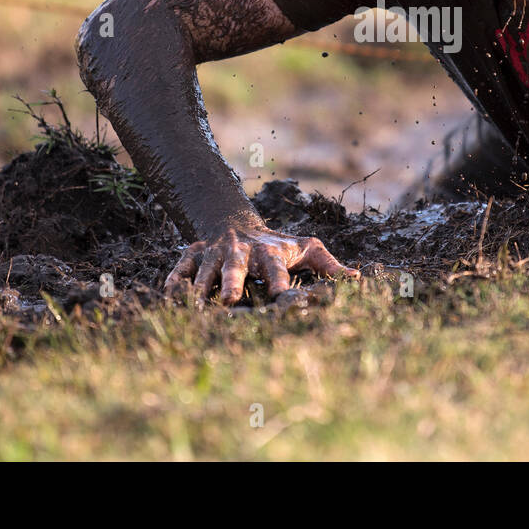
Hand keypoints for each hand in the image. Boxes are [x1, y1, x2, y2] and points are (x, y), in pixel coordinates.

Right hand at [163, 214, 359, 304]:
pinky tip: (169, 294)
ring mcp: (215, 252)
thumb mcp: (305, 248)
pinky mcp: (193, 253)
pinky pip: (181, 266)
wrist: (236, 222)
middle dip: (233, 282)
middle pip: (236, 266)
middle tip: (230, 300)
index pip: (275, 267)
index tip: (281, 296)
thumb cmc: (277, 244)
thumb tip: (359, 280)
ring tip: (196, 306)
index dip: (279, 281)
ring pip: (205, 269)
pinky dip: (174, 279)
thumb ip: (329, 265)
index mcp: (269, 253)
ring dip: (201, 286)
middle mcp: (241, 251)